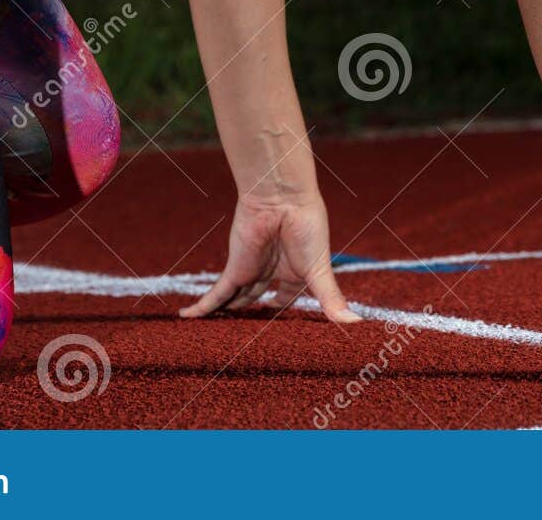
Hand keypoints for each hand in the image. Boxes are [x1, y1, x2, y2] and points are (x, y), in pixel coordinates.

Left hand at [179, 192, 361, 322]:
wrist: (283, 199)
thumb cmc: (308, 228)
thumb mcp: (320, 270)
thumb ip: (331, 299)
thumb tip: (355, 322)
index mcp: (296, 273)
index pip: (287, 299)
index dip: (284, 314)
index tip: (283, 338)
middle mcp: (272, 273)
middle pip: (259, 301)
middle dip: (253, 318)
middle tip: (246, 343)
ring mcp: (252, 271)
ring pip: (237, 300)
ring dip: (228, 315)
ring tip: (216, 338)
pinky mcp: (235, 269)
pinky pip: (216, 294)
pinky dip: (202, 307)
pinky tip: (187, 318)